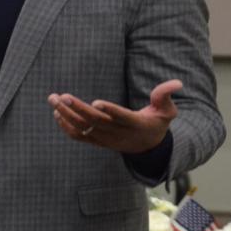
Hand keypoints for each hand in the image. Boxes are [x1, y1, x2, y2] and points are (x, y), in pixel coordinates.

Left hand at [50, 79, 181, 153]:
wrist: (148, 147)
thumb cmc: (157, 122)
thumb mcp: (167, 110)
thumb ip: (166, 95)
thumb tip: (177, 83)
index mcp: (136, 124)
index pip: (121, 117)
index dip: (109, 111)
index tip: (95, 102)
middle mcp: (119, 134)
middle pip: (96, 122)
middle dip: (78, 109)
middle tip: (62, 96)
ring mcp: (106, 140)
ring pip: (84, 129)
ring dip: (66, 115)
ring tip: (53, 100)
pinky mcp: (98, 142)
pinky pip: (80, 137)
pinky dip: (66, 127)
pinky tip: (56, 114)